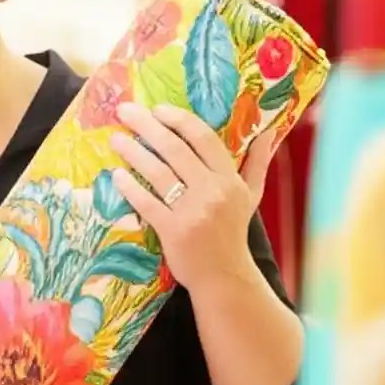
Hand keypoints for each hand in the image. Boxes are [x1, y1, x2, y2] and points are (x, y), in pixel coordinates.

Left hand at [109, 102, 273, 291]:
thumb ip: (256, 162)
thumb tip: (267, 131)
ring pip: (158, 173)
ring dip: (133, 152)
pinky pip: (147, 203)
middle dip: (147, 127)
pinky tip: (116, 174)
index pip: (203, 139)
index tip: (157, 108)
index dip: (179, 120)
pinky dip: (130, 187)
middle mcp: (212, 191)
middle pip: (175, 150)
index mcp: (229, 179)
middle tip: (125, 111)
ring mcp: (192, 212)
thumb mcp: (250, 196)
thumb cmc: (232, 232)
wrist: (224, 276)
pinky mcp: (173, 231)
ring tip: (116, 138)